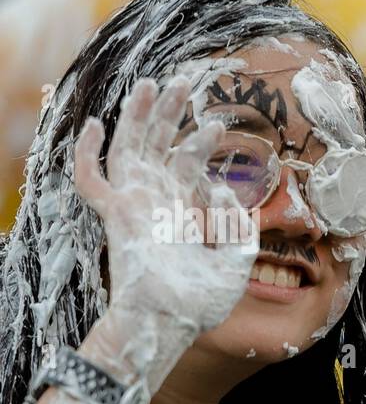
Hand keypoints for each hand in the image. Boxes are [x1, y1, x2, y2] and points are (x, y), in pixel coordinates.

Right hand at [72, 76, 257, 389]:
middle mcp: (158, 201)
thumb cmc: (205, 299)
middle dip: (169, 111)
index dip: (201, 141)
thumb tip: (226, 189)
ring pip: (130, 149)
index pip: (188, 162)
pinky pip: (91, 180)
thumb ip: (238, 222)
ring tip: (152, 83)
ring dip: (139, 116)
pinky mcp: (116, 216)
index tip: (219, 125)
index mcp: (183, 209)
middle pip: (158, 143)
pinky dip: (89, 153)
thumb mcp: (237, 257)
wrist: (175, 323)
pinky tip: (96, 124)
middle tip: (183, 81)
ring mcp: (135, 206)